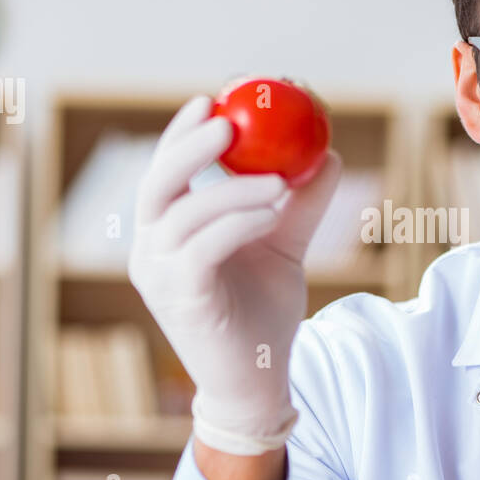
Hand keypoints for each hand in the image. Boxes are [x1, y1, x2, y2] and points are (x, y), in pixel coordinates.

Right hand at [128, 89, 342, 435]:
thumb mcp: (284, 247)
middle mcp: (152, 251)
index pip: (163, 172)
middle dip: (188, 147)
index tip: (211, 101)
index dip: (180, 134)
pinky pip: (203, 248)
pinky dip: (237, 222)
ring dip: (231, 188)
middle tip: (227, 121)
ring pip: (184, 214)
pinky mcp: (181, 299)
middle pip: (156, 184)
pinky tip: (272, 210)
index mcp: (166, 233)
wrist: (258, 378)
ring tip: (278, 180)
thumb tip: (328, 154)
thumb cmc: (262, 312)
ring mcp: (160, 276)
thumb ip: (300, 204)